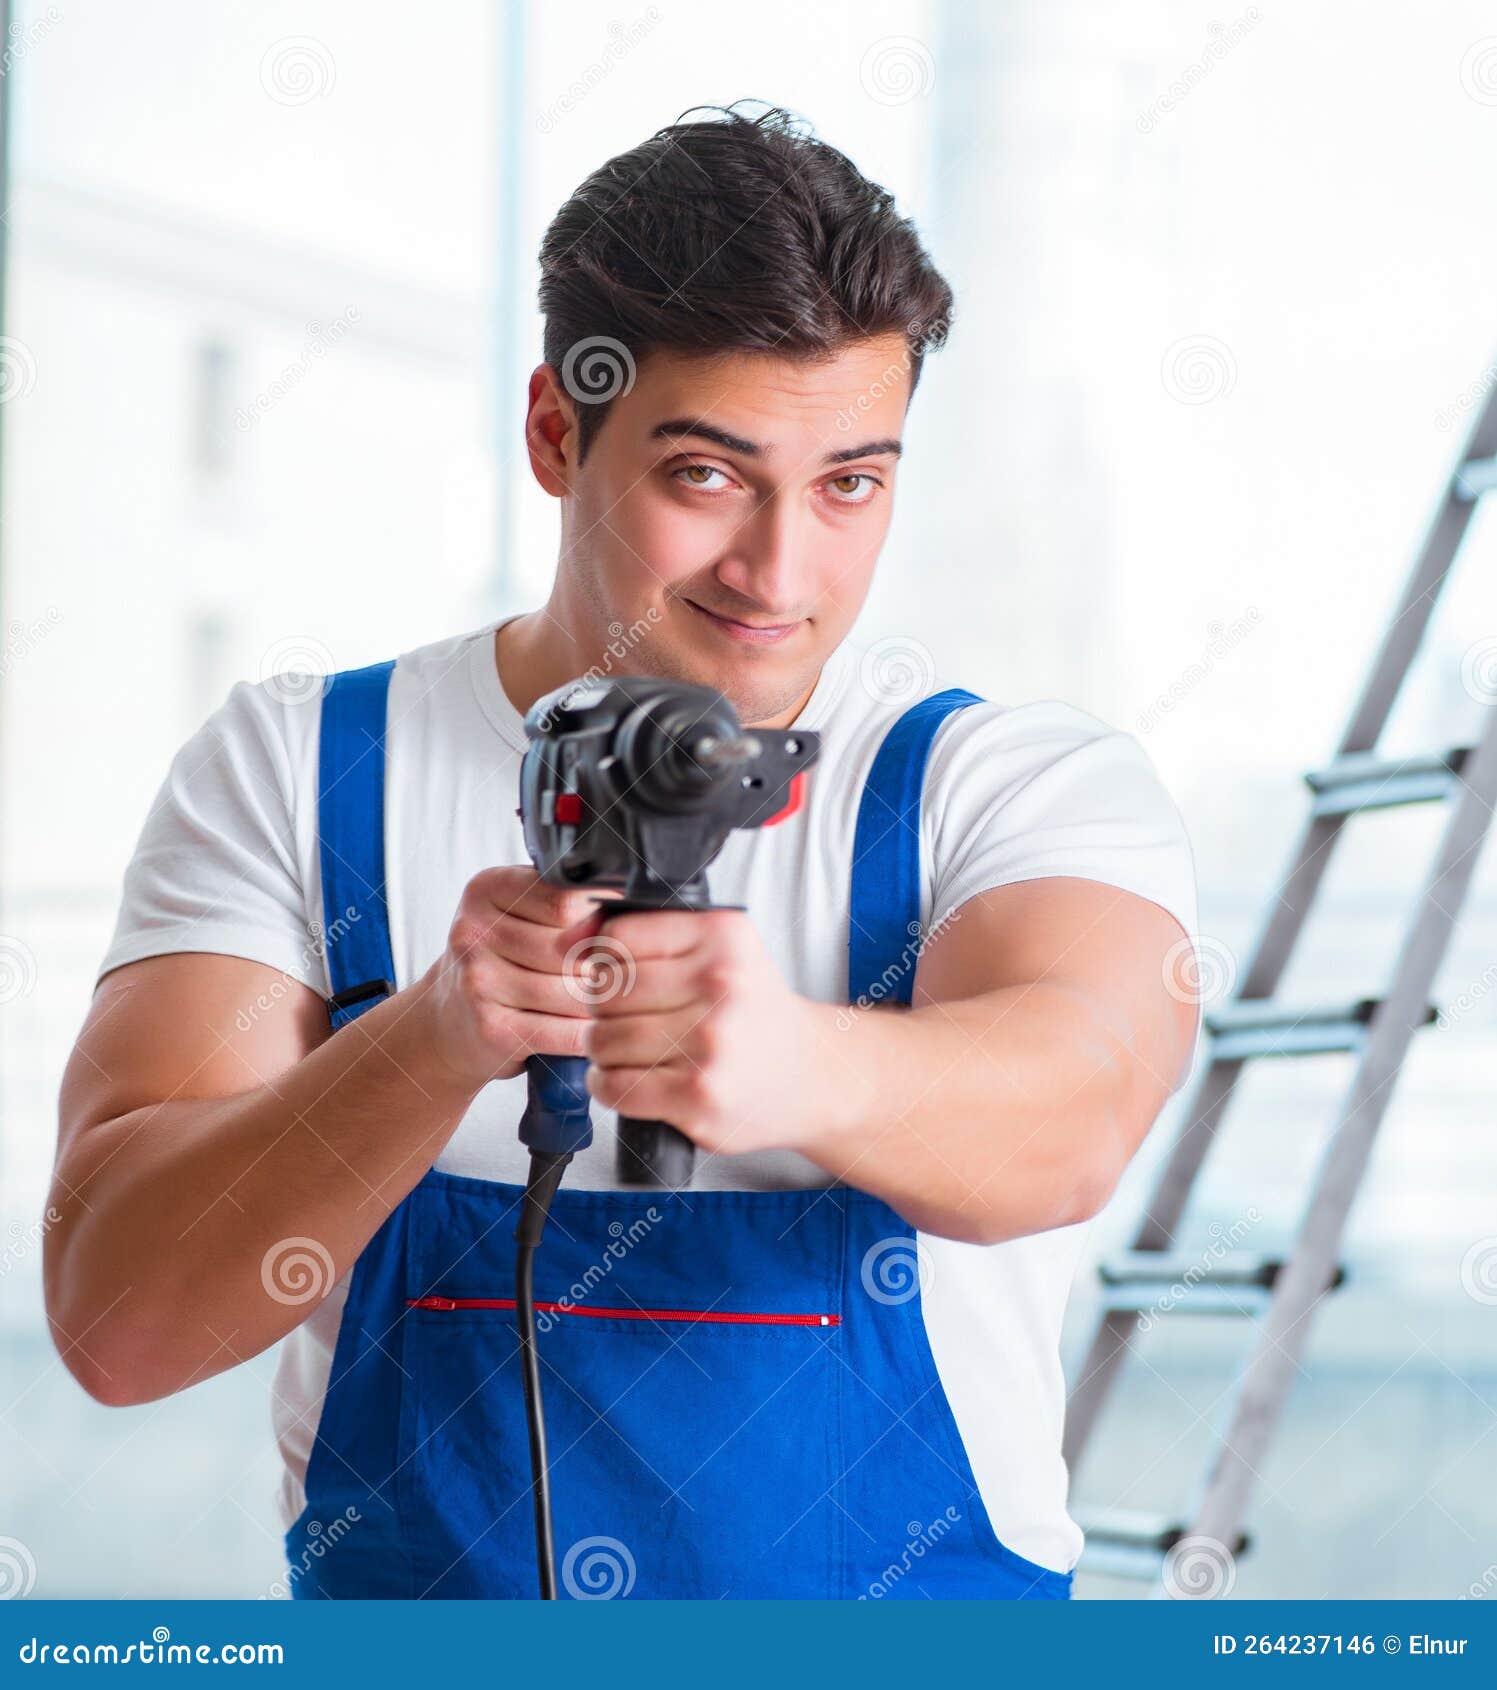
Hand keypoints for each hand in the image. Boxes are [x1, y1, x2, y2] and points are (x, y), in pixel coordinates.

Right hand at [418, 867, 617, 1089]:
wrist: (445, 1021)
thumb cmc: (498, 961)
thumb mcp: (516, 913)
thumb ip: (560, 901)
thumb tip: (625, 902)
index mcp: (487, 889)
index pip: (566, 899)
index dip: (602, 919)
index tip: (619, 931)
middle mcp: (475, 931)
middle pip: (573, 948)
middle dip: (603, 965)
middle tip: (616, 975)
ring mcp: (478, 980)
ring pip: (573, 991)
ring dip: (600, 1004)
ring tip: (607, 1005)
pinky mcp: (490, 1028)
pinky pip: (562, 1031)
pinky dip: (586, 1036)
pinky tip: (592, 1032)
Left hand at [580, 909, 853, 1158]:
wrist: (812, 1075)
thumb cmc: (756, 1011)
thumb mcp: (723, 948)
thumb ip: (654, 932)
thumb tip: (570, 939)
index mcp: (722, 937)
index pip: (618, 937)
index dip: (602, 960)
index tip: (611, 976)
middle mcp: (720, 985)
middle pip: (605, 991)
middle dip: (602, 1009)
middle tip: (625, 1017)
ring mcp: (709, 1044)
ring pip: (603, 1039)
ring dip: (603, 1049)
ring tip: (630, 1050)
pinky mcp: (697, 1096)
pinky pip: (615, 1085)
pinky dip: (607, 1084)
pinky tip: (629, 1078)